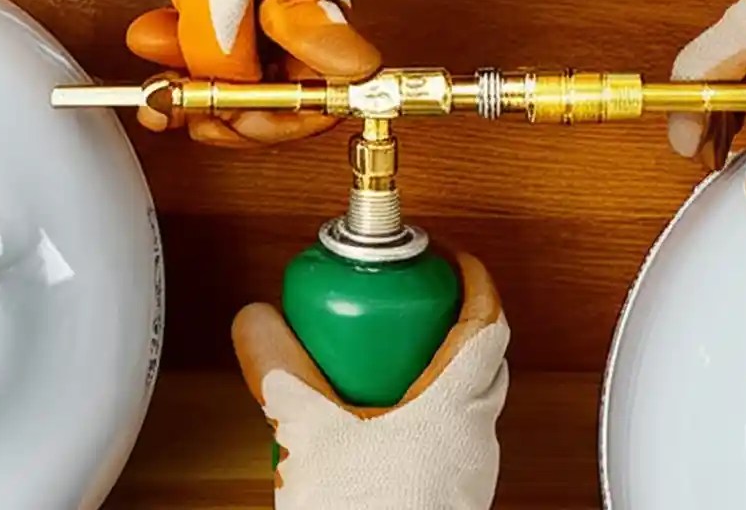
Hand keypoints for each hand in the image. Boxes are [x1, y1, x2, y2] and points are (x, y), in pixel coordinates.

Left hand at [54, 0, 379, 145]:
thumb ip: (231, 51)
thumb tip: (246, 101)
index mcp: (318, 7)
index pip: (327, 88)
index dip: (288, 113)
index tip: (244, 117)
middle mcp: (292, 20)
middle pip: (277, 99)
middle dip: (230, 112)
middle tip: (196, 112)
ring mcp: (252, 21)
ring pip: (232, 88)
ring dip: (190, 90)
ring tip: (159, 80)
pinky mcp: (216, 19)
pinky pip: (200, 65)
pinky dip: (172, 68)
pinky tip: (150, 54)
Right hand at [231, 252, 508, 509]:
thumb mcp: (307, 435)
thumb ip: (278, 371)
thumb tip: (257, 322)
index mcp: (456, 406)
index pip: (488, 323)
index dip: (474, 281)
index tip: (450, 259)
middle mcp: (474, 439)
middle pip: (483, 360)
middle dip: (450, 323)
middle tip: (411, 307)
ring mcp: (468, 474)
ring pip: (467, 404)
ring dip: (435, 374)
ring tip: (386, 366)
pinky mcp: (450, 500)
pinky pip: (448, 441)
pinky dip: (423, 417)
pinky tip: (376, 428)